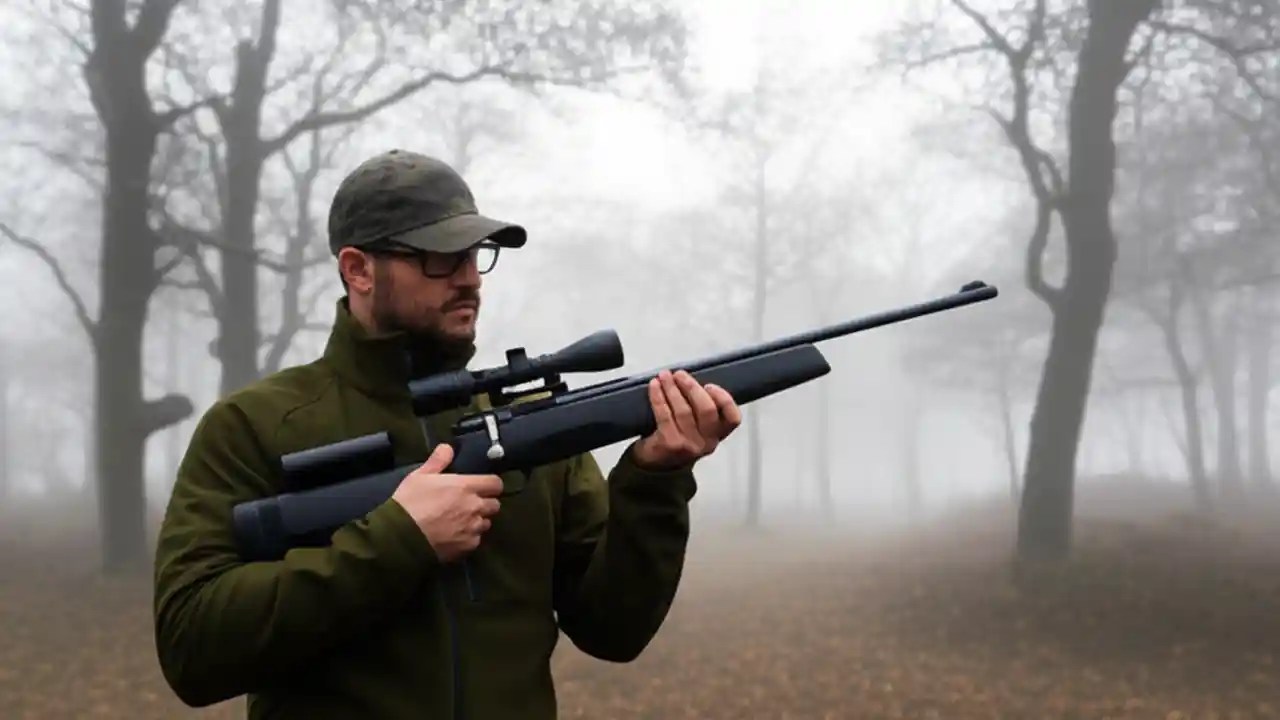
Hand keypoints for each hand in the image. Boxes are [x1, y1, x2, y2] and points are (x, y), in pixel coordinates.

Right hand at [391, 443, 502, 562]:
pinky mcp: (468, 546)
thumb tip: (448, 448)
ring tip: (462, 522)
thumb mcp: (420, 476)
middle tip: (469, 504)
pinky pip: (476, 540)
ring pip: (486, 523)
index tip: (482, 486)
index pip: (496, 484)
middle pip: (494, 505)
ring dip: (478, 521)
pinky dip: (469, 538)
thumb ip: (438, 461)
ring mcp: (473, 528)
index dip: (490, 485)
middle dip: (485, 503)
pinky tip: (455, 537)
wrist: (401, 535)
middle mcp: (475, 506)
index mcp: (466, 486)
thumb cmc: (410, 502)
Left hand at [632, 369, 741, 470]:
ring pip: (684, 410)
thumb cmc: (678, 438)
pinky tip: (654, 386)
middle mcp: (707, 442)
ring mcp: (689, 445)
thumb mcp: (698, 429)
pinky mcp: (670, 444)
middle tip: (680, 374)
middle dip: (692, 387)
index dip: (724, 399)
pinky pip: (664, 415)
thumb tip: (690, 379)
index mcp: (718, 435)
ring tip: (664, 376)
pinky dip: (658, 397)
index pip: (733, 418)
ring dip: (672, 388)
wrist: (657, 465)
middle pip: (707, 410)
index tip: (709, 385)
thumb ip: (701, 409)